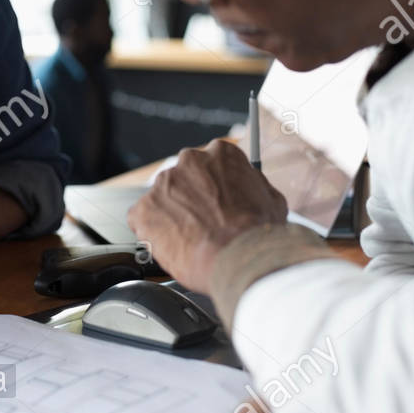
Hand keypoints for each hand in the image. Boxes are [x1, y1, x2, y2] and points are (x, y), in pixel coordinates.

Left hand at [127, 139, 287, 293]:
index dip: (211, 189)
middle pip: (183, 180)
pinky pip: (142, 220)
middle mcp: (190, 160)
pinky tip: (172, 246)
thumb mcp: (272, 200)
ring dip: (171, 216)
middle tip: (201, 224)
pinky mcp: (144, 209)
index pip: (209, 166)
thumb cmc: (258, 234)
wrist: (240, 258)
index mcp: (221, 154)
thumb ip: (252, 186)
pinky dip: (152, 234)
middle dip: (189, 200)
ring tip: (190, 240)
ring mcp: (164, 184)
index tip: (213, 203)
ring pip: (162, 200)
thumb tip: (250, 186)